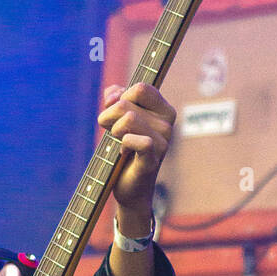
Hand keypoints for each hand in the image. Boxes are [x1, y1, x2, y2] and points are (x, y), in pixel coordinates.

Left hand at [98, 82, 174, 232]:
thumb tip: (113, 93)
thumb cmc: (124, 151)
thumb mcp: (118, 119)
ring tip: (118, 142)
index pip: (140, 88)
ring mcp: (163, 142)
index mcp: (164, 110)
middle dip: (109, 116)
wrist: (128, 187)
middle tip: (112, 132)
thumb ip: (116, 99)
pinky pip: (136, 140)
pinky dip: (123, 144)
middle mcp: (167, 124)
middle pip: (126, 103)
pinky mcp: (152, 159)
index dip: (120, 97)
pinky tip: (123, 152)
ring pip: (128, 119)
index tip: (114, 112)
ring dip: (113, 131)